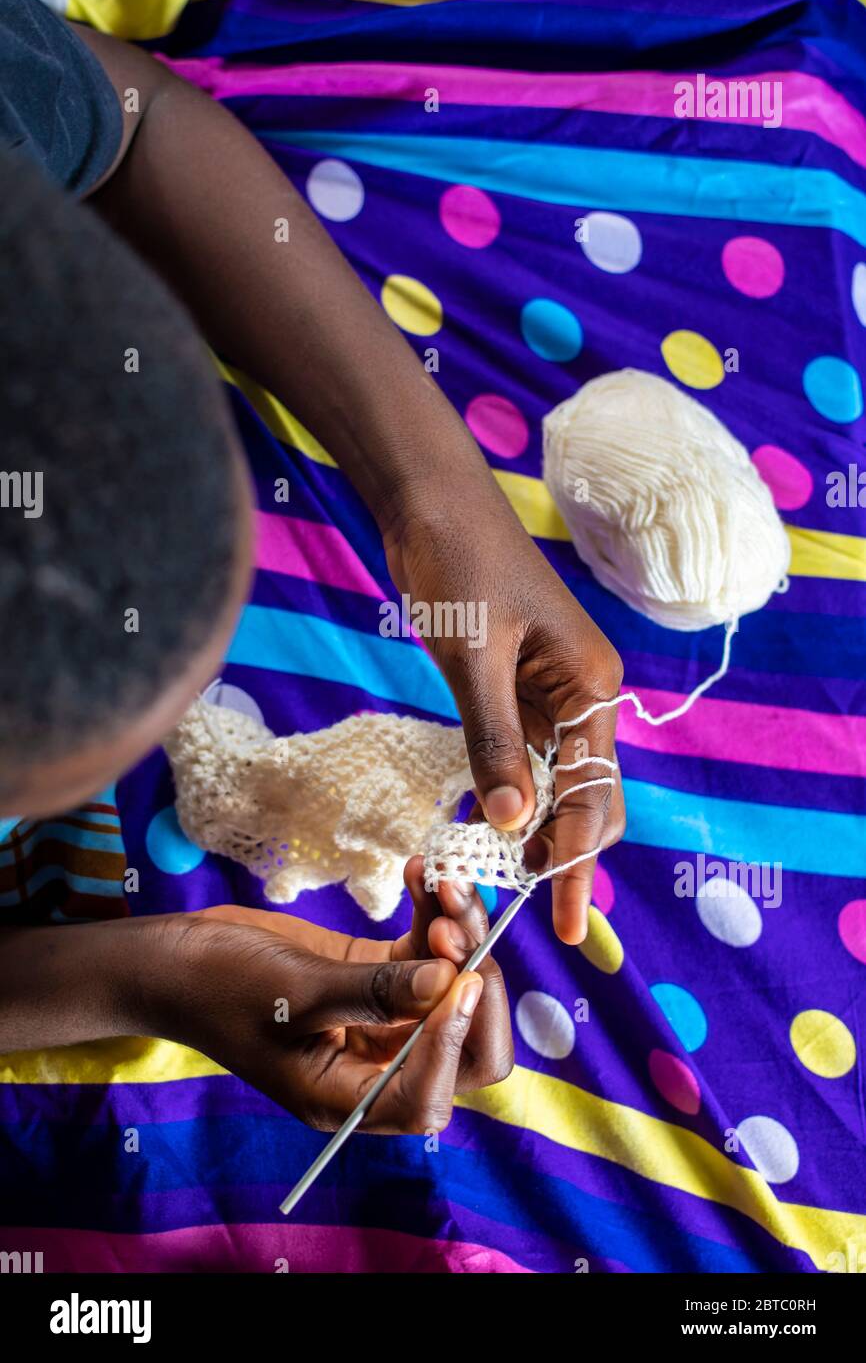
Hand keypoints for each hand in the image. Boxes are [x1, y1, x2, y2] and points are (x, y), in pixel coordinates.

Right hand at [153, 857, 511, 1132]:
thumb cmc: (218, 986)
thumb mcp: (294, 990)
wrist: (177, 958)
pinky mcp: (377, 980)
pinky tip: (419, 873)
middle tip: (457, 926)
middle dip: (473, 985)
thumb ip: (374, 990)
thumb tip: (450, 982)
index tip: (455, 977)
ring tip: (443, 884)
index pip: (427, 1097)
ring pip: (451, 992)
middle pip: (461, 1050)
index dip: (452, 1043)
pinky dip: (434, 916)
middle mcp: (371, 1066)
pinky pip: (427, 954)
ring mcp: (379, 1022)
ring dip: (460, 937)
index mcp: (345, 1097)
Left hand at [386, 475, 624, 944]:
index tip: (569, 925)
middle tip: (532, 912)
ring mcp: (547, 692)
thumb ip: (492, 741)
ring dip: (533, 829)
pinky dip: (506, 792)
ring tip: (502, 881)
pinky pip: (520, 754)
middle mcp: (579, 694)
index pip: (596, 793)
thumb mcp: (472, 659)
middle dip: (566, 855)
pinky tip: (484, 825)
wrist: (431, 503)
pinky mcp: (514, 687)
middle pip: (587, 795)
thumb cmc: (457, 565)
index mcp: (589, 685)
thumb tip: (511, 824)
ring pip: (552, 780)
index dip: (582, 862)